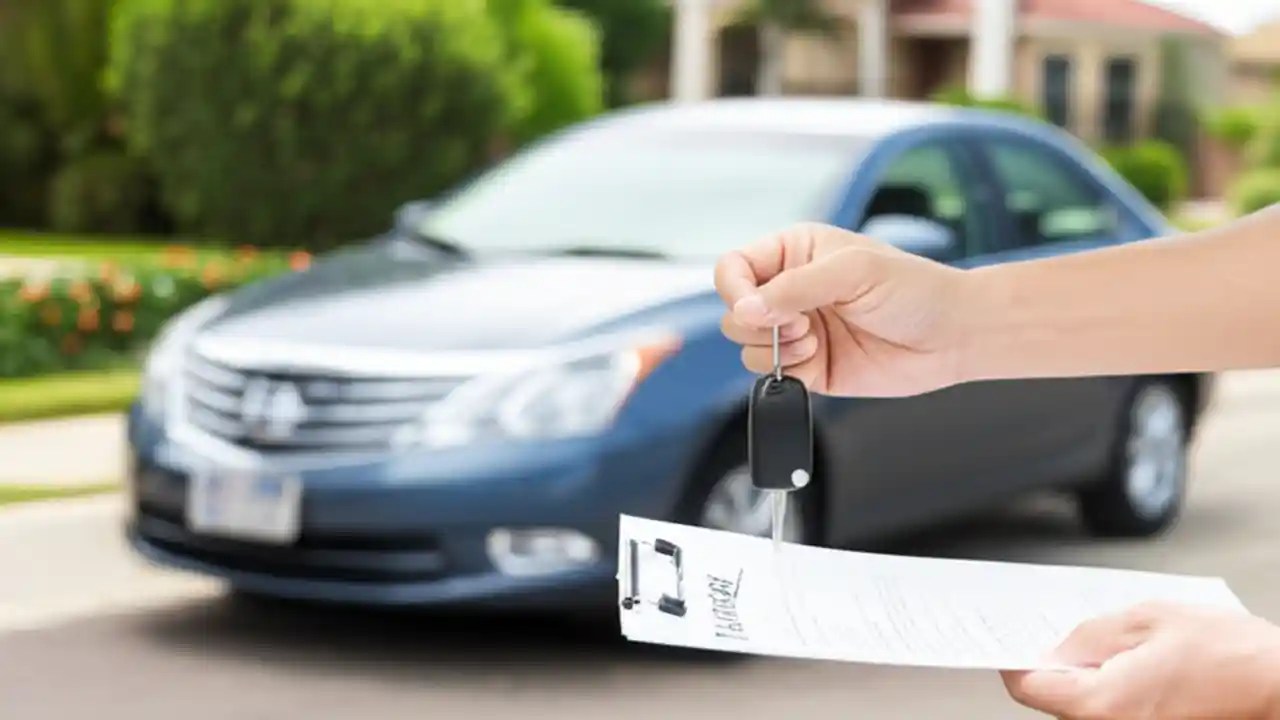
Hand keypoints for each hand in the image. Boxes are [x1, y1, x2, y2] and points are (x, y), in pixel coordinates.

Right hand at [714, 223, 976, 396]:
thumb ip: (794, 288)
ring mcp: (798, 331)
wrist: (953, 336)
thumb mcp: (852, 272)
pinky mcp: (809, 368)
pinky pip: (773, 376)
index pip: (734, 268)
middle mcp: (790, 291)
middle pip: (735, 311)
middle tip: (800, 323)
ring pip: (747, 347)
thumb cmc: (915, 289)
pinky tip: (818, 358)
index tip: (755, 307)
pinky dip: (787, 372)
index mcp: (794, 252)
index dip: (734, 289)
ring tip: (814, 341)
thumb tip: (746, 308)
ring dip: (774, 349)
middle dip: (758, 324)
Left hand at [1002, 602, 1279, 719]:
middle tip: (1057, 634)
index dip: (1015, 660)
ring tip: (1107, 647)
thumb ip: (1090, 635)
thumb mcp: (1148, 620)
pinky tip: (1130, 666)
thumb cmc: (1231, 655)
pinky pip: (1112, 712)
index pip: (1029, 688)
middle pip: (1056, 700)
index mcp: (1102, 703)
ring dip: (1086, 678)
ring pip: (1085, 706)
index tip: (1010, 642)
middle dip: (1055, 666)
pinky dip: (1111, 688)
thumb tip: (1056, 648)